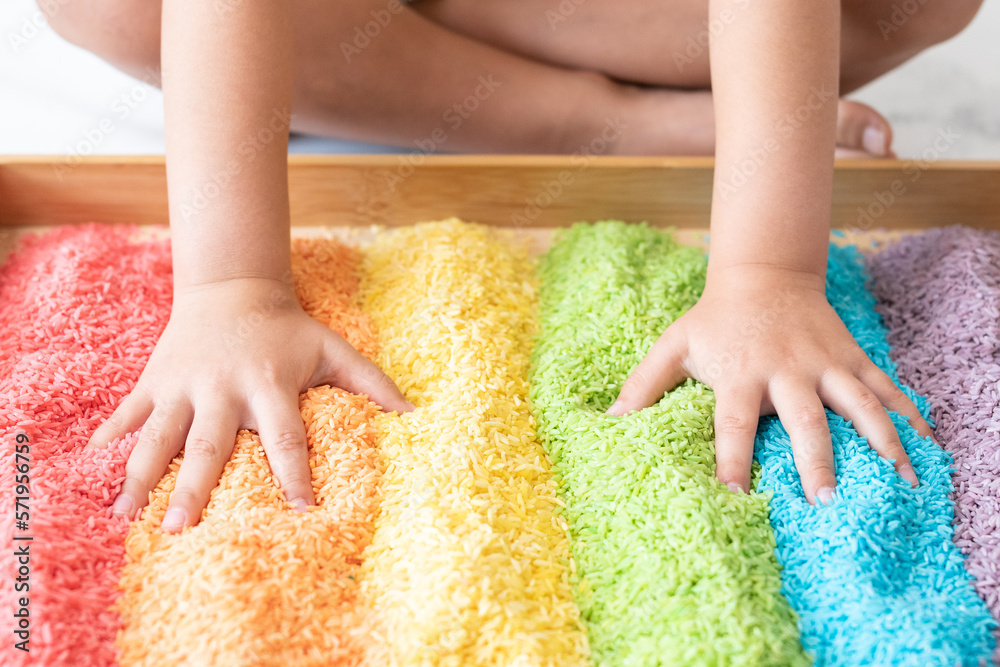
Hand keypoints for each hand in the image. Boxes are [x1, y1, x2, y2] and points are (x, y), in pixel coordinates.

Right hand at [87, 278, 411, 530]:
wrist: (233, 288)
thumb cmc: (289, 329)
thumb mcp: (333, 348)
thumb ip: (373, 382)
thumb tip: (417, 416)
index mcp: (270, 384)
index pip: (286, 438)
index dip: (295, 474)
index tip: (302, 512)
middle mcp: (223, 388)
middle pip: (211, 444)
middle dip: (195, 487)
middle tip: (179, 529)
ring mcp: (183, 385)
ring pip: (159, 434)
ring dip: (141, 474)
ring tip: (123, 514)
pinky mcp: (154, 380)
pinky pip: (128, 413)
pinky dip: (108, 437)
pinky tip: (89, 468)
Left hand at [606, 266, 931, 503]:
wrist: (764, 273)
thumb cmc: (714, 320)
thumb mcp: (674, 345)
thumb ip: (644, 384)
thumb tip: (609, 421)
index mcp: (740, 372)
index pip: (733, 422)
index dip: (732, 459)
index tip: (735, 497)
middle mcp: (786, 370)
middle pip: (804, 418)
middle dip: (816, 459)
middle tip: (825, 501)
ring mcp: (825, 363)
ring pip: (859, 404)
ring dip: (882, 443)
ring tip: (902, 483)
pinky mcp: (852, 358)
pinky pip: (886, 389)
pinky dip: (910, 417)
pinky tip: (929, 449)